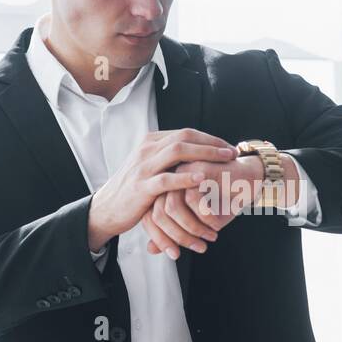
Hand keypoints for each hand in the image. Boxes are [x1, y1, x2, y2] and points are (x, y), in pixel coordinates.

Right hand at [87, 129, 237, 252]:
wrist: (107, 209)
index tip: (229, 147)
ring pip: (177, 152)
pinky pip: (166, 179)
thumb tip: (195, 152)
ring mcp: (143, 167)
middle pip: (185, 137)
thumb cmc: (134, 189)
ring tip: (225, 160)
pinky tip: (203, 177)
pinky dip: (186, 177)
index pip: (186, 132)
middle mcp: (147, 149)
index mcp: (151, 142)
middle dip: (212, 144)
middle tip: (233, 152)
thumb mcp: (150, 167)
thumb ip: (168, 158)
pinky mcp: (142, 187)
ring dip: (206, 154)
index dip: (210, 139)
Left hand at [141, 154, 266, 257]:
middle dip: (178, 237)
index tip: (175, 256)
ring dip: (192, 229)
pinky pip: (192, 199)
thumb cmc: (223, 201)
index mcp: (164, 191)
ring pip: (172, 208)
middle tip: (199, 248)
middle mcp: (168, 180)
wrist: (249, 181)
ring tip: (211, 237)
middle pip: (158, 214)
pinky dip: (205, 217)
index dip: (160, 239)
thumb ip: (174, 233)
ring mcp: (181, 172)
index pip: (150, 218)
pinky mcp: (197, 168)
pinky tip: (217, 224)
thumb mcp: (198, 222)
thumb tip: (151, 249)